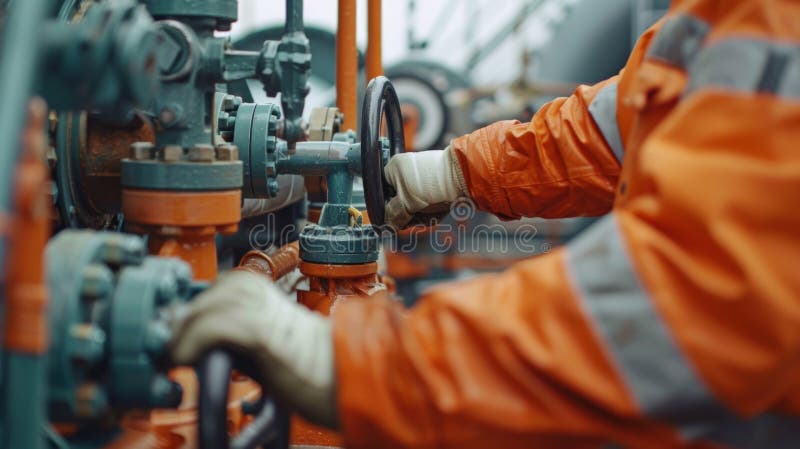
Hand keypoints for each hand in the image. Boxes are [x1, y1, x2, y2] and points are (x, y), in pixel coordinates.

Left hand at [168, 271, 337, 428]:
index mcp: (259, 288)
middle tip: (169, 350)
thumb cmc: (307, 363)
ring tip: (176, 358)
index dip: (186, 314)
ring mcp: (260, 306)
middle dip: (181, 325)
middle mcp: (259, 290)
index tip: (171, 336)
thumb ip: (231, 334)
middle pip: (201, 297)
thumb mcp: (261, 338)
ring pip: (202, 309)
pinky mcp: (260, 328)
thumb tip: (194, 343)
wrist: (339, 373)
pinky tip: (185, 360)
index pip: (206, 290)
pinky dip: (192, 344)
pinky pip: (211, 328)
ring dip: (183, 335)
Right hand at [384, 146, 467, 227]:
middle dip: (409, 215)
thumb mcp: (407, 203)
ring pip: (415, 208)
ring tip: (431, 213)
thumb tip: (385, 227)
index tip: (393, 219)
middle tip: (416, 216)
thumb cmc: (432, 184)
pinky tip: (440, 212)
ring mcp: (423, 180)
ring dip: (422, 216)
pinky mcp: (437, 189)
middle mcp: (407, 172)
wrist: (464, 178)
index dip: (387, 208)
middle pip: (400, 203)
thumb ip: (394, 216)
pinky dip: (433, 213)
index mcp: (394, 168)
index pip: (382, 192)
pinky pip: (429, 206)